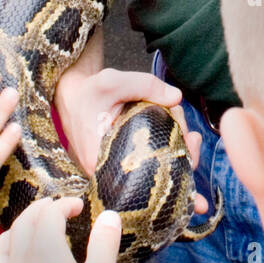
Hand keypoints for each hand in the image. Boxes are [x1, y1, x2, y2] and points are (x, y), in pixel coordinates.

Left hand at [0, 196, 119, 262]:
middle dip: (38, 211)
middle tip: (53, 210)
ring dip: (11, 235)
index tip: (78, 205)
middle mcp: (17, 261)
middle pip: (21, 225)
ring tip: (22, 234)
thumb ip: (104, 243)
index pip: (49, 213)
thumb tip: (110, 216)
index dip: (64, 204)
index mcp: (43, 248)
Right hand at [53, 66, 206, 212]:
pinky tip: (184, 138)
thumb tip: (177, 98)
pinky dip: (168, 154)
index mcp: (101, 164)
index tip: (188, 141)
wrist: (72, 97)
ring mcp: (117, 173)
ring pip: (155, 174)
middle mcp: (108, 177)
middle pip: (155, 181)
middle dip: (182, 157)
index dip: (175, 167)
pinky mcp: (123, 165)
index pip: (145, 180)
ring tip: (189, 132)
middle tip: (191, 133)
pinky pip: (150, 167)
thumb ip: (145, 85)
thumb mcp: (112, 81)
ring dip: (177, 153)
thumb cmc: (88, 92)